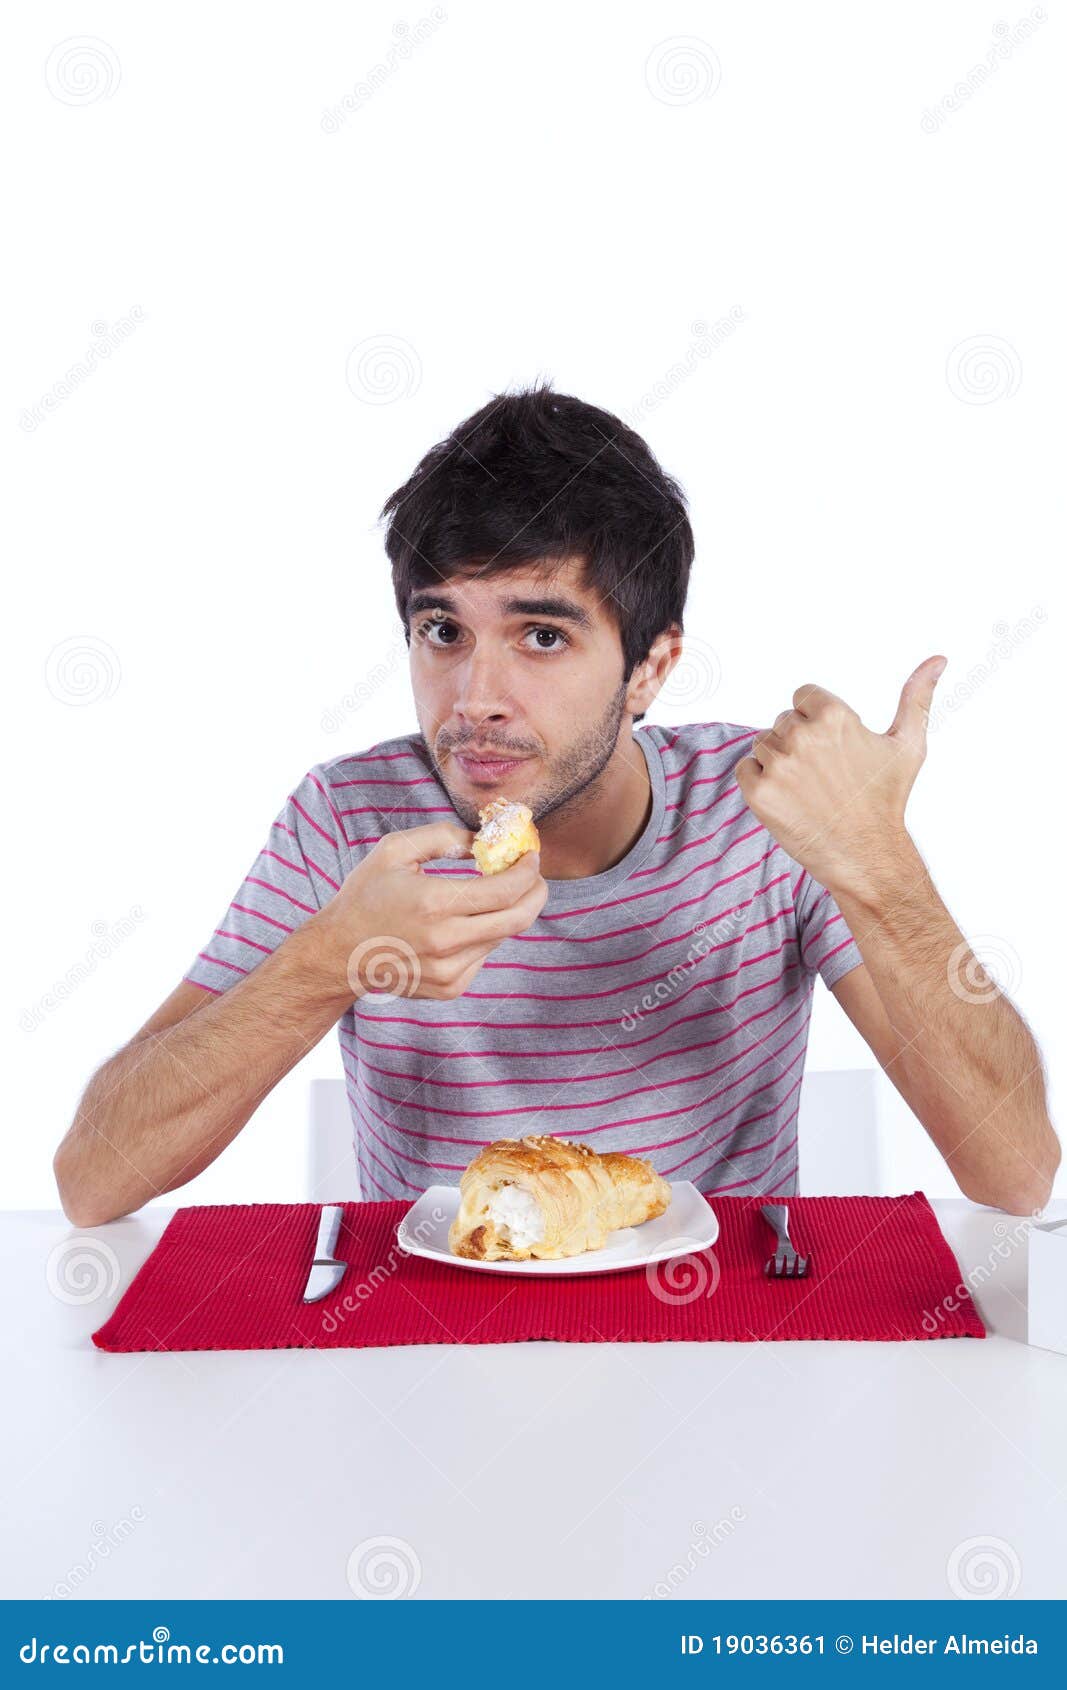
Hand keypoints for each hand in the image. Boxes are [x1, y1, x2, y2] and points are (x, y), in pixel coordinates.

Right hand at [306, 821, 546, 1001]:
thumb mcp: (395, 851)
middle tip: (535, 876)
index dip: (527, 870)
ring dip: (508, 912)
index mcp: (433, 903)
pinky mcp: (451, 988)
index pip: (505, 889)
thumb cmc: (365, 896)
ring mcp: (450, 970)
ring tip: (495, 894)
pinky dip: (485, 935)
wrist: (339, 953)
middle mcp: (445, 941)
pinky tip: (463, 925)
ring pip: (503, 936)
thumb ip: (443, 836)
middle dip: (536, 892)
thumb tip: (486, 840)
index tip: (531, 856)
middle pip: (519, 918)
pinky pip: (485, 956)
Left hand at [732, 655, 946, 894]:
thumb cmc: (886, 801)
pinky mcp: (759, 791)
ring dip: (779, 761)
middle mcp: (802, 736)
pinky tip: (788, 798)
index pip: (803, 697)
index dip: (817, 720)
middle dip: (799, 742)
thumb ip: (916, 697)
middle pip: (783, 721)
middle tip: (824, 775)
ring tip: (808, 788)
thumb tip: (937, 661)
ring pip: (764, 743)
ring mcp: (778, 764)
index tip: (832, 748)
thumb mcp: (908, 745)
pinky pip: (745, 768)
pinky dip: (760, 780)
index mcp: (834, 716)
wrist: (866, 855)